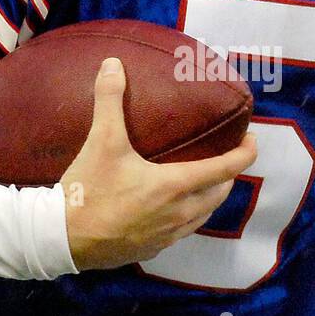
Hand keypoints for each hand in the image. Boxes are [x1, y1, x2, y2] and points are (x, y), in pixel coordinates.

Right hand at [61, 57, 257, 269]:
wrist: (62, 239)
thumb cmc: (88, 190)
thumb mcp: (101, 140)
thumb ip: (109, 100)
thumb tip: (114, 64)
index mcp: (174, 186)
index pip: (226, 169)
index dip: (245, 154)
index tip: (252, 140)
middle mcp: (179, 213)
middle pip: (219, 194)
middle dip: (228, 176)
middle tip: (226, 158)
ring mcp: (166, 236)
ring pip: (202, 216)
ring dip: (210, 198)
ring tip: (205, 182)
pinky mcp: (150, 250)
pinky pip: (181, 233)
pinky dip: (187, 217)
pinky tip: (172, 210)